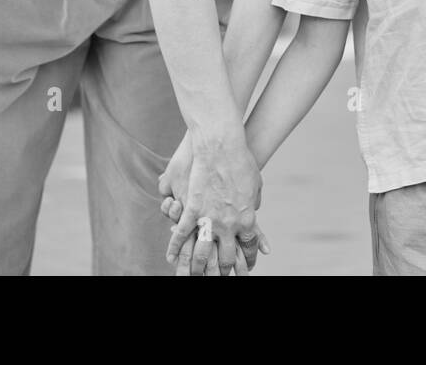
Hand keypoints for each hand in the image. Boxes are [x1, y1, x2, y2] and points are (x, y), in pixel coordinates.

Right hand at [160, 131, 261, 275]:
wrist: (222, 146)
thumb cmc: (242, 162)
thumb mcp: (255, 185)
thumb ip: (253, 203)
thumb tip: (252, 212)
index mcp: (247, 220)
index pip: (248, 248)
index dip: (246, 261)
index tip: (245, 269)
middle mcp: (228, 225)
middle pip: (226, 258)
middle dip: (223, 273)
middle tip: (220, 280)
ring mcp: (209, 218)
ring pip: (202, 253)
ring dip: (197, 269)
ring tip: (193, 278)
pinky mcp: (191, 209)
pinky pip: (181, 233)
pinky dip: (175, 247)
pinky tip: (170, 258)